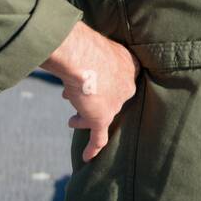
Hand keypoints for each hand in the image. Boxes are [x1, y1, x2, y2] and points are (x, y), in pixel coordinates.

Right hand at [42, 21, 139, 161]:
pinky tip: (87, 157)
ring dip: (83, 117)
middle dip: (93, 98)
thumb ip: (89, 53)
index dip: (102, 82)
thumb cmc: (83, 43)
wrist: (80, 55)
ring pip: (99, 115)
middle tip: (78, 98)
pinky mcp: (102, 118)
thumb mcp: (91, 45)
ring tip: (72, 120)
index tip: (92, 83)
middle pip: (110, 96)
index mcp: (129, 64)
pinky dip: (93, 148)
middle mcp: (127, 85)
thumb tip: (71, 49)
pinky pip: (99, 138)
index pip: (119, 78)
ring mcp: (116, 103)